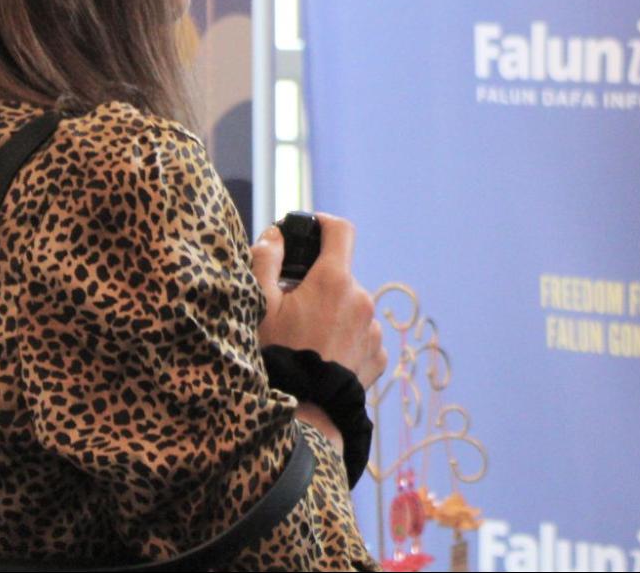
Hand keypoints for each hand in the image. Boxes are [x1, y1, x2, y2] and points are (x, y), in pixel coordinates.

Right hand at [250, 213, 387, 386]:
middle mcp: (362, 298)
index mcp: (334, 280)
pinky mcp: (379, 354)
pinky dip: (345, 339)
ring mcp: (373, 328)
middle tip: (293, 308)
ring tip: (308, 340)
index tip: (311, 230)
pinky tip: (324, 357)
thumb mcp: (260, 306)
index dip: (323, 224)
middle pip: (341, 276)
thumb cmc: (277, 357)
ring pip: (351, 307)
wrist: (303, 416)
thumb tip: (276, 235)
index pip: (341, 230)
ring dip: (333, 313)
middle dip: (318, 284)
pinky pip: (362, 335)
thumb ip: (265, 261)